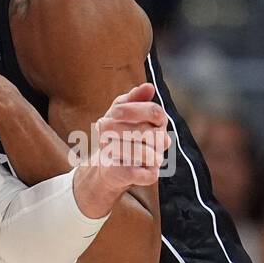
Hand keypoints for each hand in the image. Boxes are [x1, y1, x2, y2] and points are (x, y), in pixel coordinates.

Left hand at [74, 83, 170, 217]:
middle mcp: (162, 139)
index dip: (133, 110)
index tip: (113, 112)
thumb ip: (131, 99)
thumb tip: (148, 87)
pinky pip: (140, 171)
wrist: (107, 162)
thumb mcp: (118, 111)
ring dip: (117, 146)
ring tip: (104, 144)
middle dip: (118, 129)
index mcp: (158, 121)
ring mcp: (157, 158)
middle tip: (102, 128)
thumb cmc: (115, 133)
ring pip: (143, 151)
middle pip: (145, 131)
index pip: (154, 112)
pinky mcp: (149, 175)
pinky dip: (120, 163)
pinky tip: (110, 158)